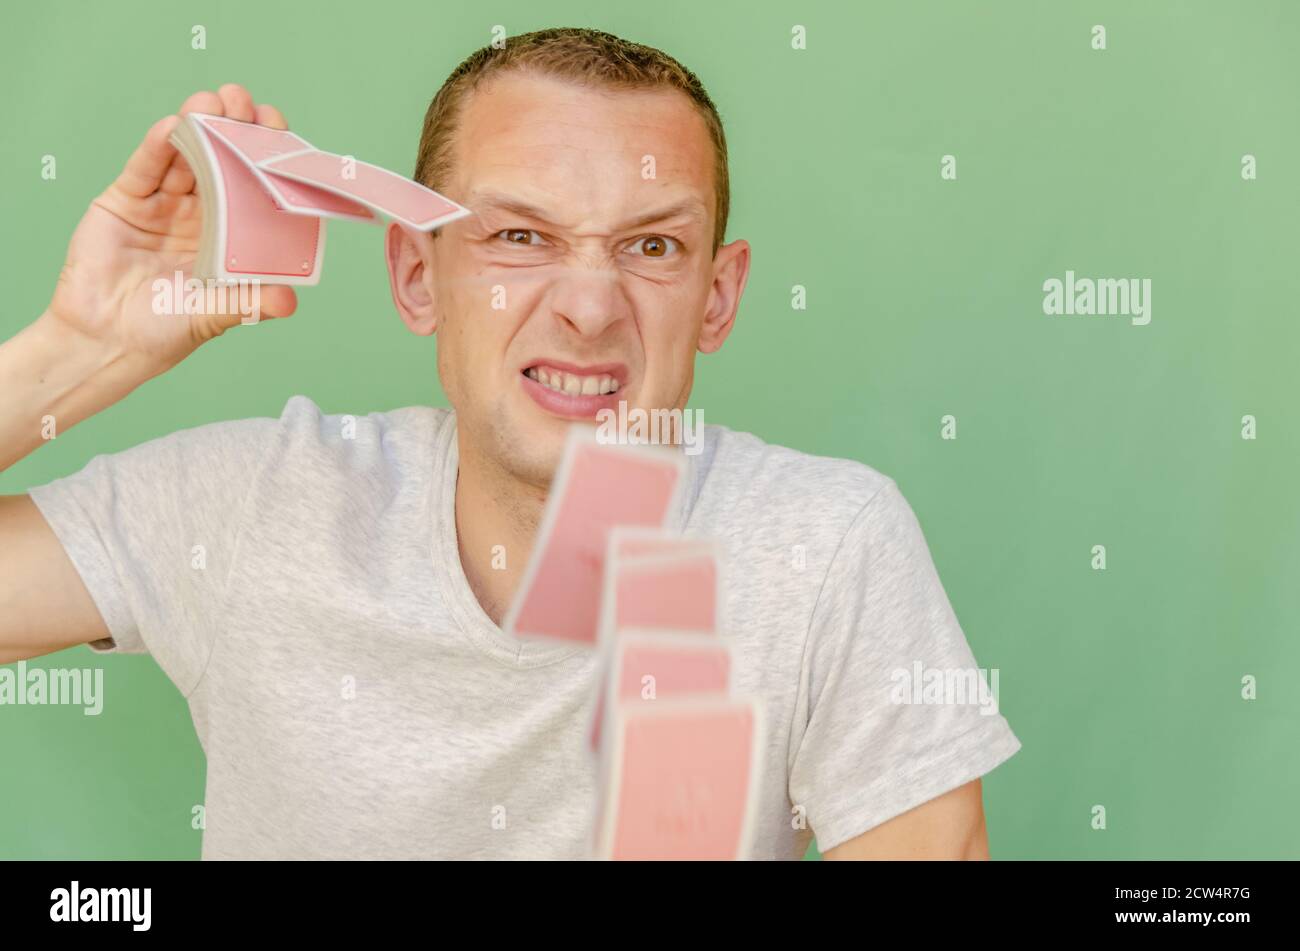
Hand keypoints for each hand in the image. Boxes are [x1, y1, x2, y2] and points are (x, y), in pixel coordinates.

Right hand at [45, 84, 298, 378]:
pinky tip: (173, 126)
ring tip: (212, 102)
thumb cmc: (165, 331)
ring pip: (184, 156)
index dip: (265, 158)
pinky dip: (157, 146)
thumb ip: (250, 303)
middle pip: (222, 162)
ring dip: (198, 126)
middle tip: (244, 102)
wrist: (106, 340)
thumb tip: (290, 300)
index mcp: (231, 237)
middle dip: (233, 129)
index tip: (279, 129)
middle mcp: (201, 215)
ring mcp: (163, 205)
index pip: (254, 188)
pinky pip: (145, 168)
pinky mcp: (125, 201)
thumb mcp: (215, 316)